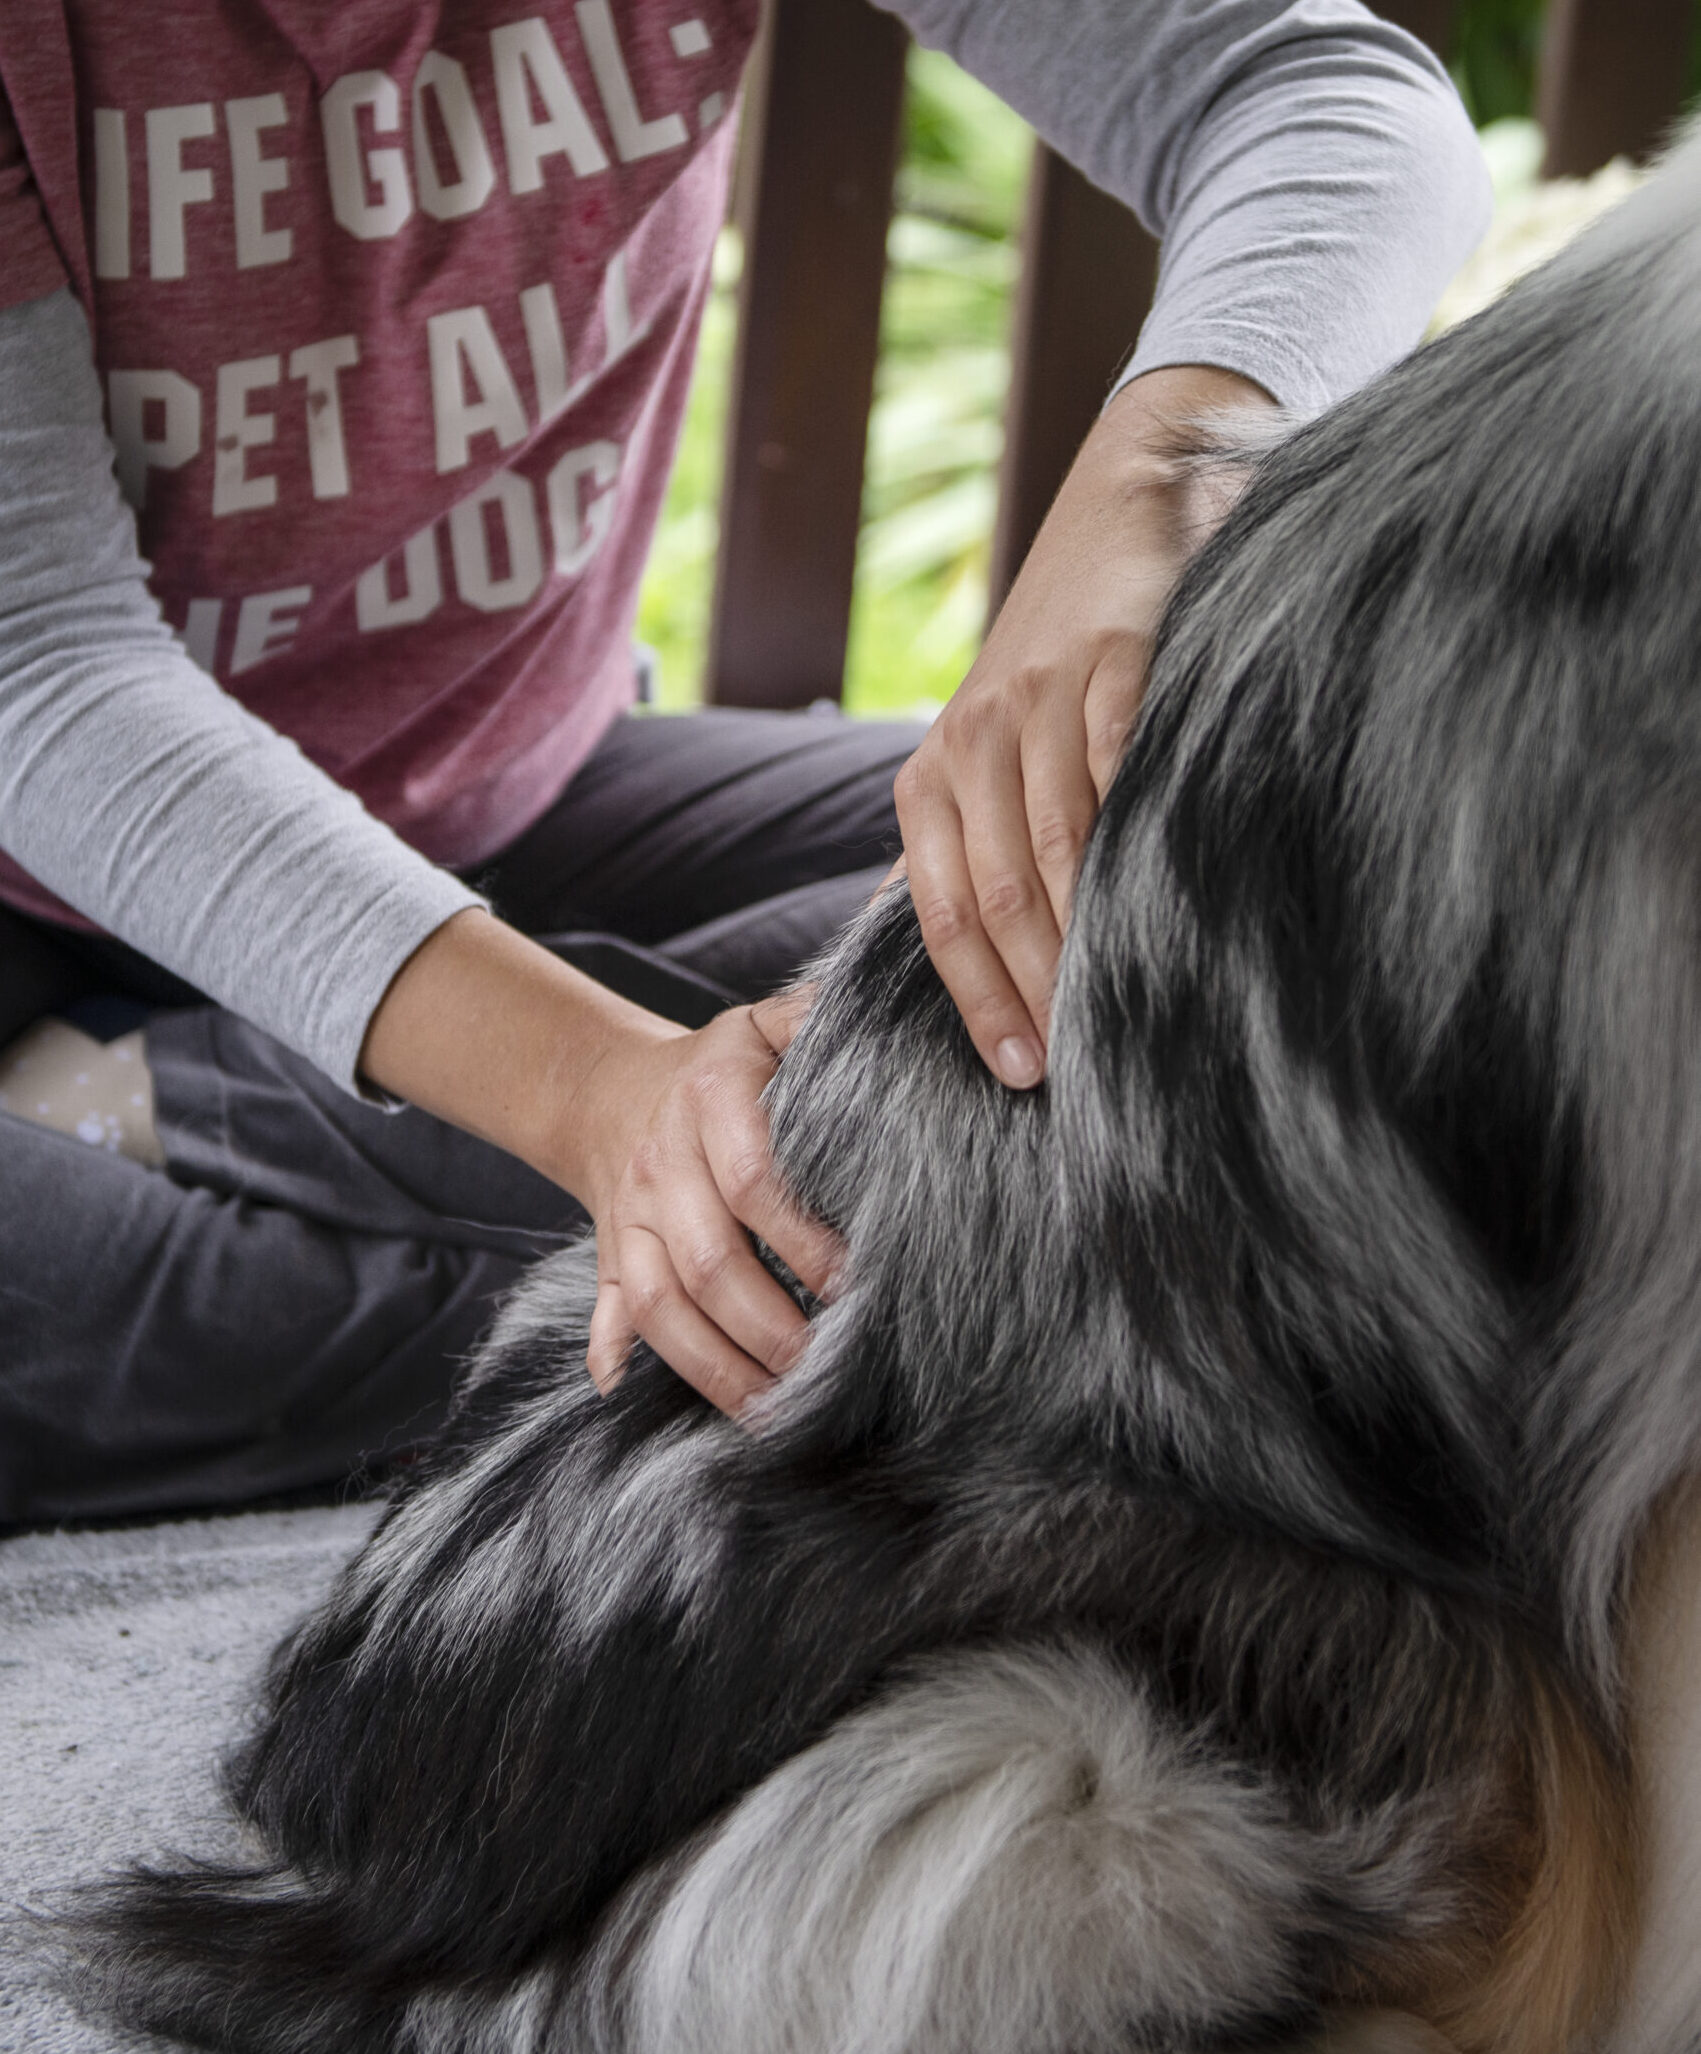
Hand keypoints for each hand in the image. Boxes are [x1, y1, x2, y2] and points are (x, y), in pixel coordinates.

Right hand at [360, 913, 838, 1417]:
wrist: (607, 1086)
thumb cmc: (720, 1064)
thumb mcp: (764, 1023)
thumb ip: (816, 1020)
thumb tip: (869, 1021)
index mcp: (710, 1101)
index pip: (754, 1180)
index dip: (802, 1239)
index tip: (853, 1284)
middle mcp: (663, 1164)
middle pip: (709, 1260)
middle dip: (768, 1324)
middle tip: (825, 1367)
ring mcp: (630, 1215)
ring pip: (660, 1303)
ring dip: (713, 1365)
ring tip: (772, 1412)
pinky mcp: (610, 1254)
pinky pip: (608, 1309)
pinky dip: (613, 1354)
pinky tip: (629, 1395)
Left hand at [895, 364, 1273, 1086]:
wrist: (1118, 503)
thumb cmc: (1061, 659)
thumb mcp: (997, 747)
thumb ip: (982, 837)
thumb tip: (975, 955)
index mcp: (933, 774)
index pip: (942, 912)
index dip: (974, 1000)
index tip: (1015, 1075)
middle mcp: (971, 739)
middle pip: (995, 893)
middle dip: (1028, 993)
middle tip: (1070, 1072)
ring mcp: (1042, 700)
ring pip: (1053, 847)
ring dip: (1080, 942)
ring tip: (1113, 1018)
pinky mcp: (1116, 661)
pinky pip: (1118, 765)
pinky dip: (1133, 839)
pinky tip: (1156, 906)